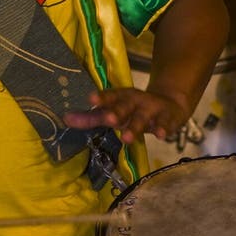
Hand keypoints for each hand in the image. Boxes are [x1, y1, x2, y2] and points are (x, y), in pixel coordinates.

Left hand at [63, 88, 187, 144]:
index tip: (90, 99)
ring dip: (135, 127)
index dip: (101, 98)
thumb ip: (90, 118)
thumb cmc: (134, 109)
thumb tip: (64, 119)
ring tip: (126, 138)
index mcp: (120, 97)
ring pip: (142, 118)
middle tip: (108, 119)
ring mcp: (152, 109)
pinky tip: (160, 135)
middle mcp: (135, 101)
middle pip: (125, 106)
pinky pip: (166, 124)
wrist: (170, 103)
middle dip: (116, 112)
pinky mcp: (168, 119)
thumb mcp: (114, 110)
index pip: (109, 97)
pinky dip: (163, 129)